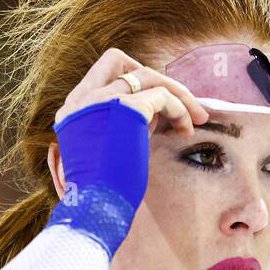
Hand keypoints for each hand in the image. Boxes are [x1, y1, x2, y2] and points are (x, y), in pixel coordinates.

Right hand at [49, 48, 210, 213]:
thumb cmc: (100, 194)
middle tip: (177, 101)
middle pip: (119, 61)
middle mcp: (82, 99)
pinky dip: (180, 110)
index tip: (151, 110)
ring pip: (147, 75)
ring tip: (196, 117)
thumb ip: (119, 127)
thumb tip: (154, 115)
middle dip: (151, 77)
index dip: (130, 85)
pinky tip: (187, 130)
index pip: (101, 73)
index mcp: (72, 110)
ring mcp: (102, 100)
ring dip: (176, 93)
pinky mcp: (127, 109)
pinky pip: (163, 97)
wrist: (93, 209)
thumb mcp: (103, 152)